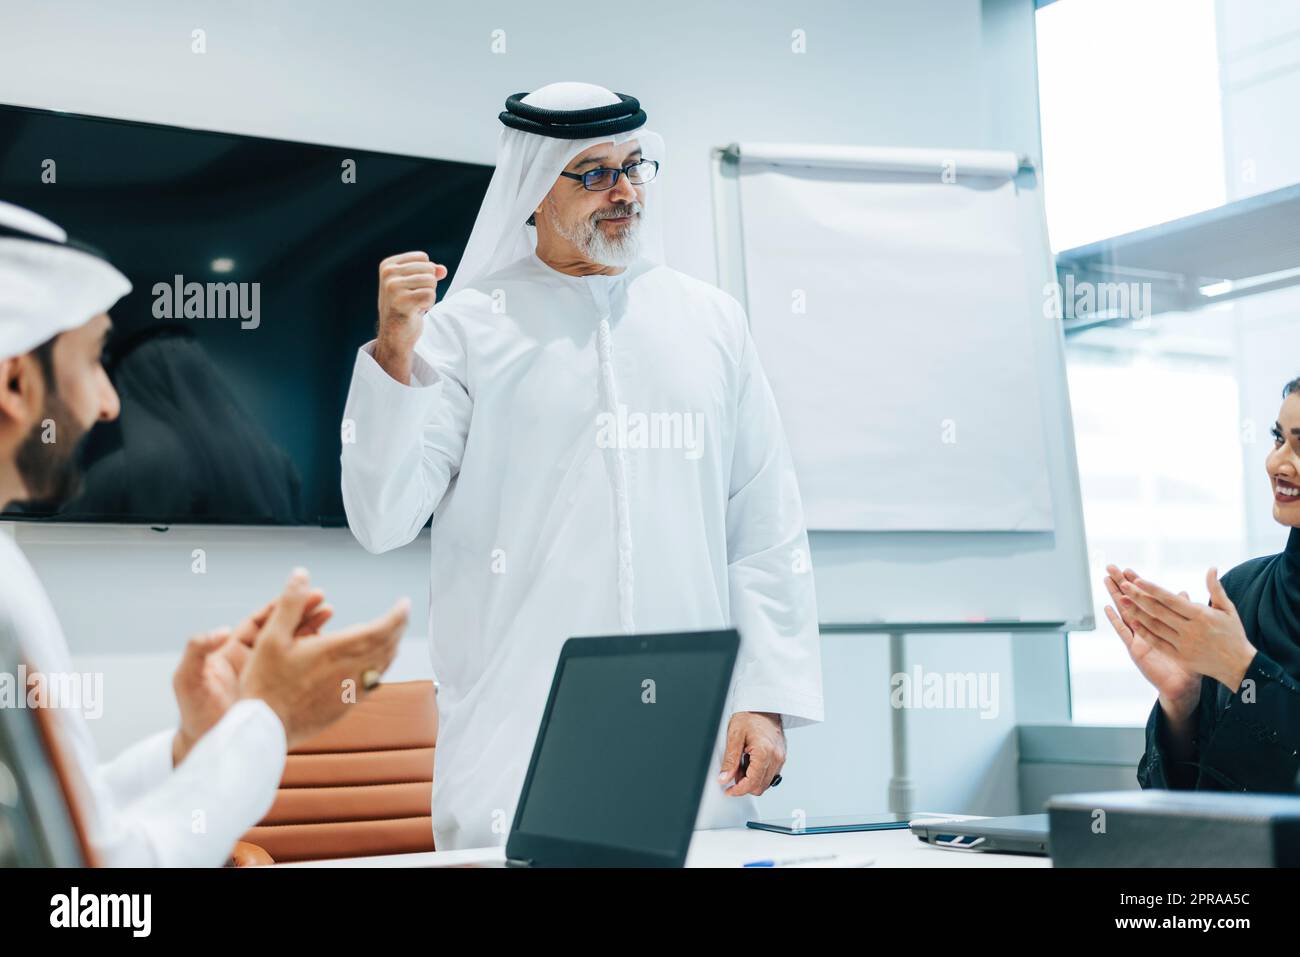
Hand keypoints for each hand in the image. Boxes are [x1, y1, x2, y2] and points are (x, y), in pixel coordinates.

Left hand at [171, 586, 334, 764]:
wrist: (209, 748)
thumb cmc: (194, 714)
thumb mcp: (188, 680)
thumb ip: (196, 652)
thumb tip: (219, 631)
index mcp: (233, 650)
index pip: (261, 622)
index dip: (279, 606)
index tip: (298, 594)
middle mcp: (254, 660)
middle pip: (282, 629)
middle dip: (303, 613)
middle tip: (325, 603)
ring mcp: (270, 677)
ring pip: (295, 647)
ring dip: (313, 632)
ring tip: (331, 618)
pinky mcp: (282, 692)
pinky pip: (301, 671)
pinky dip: (315, 659)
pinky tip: (332, 651)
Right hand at [239, 569, 410, 749]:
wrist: (265, 729)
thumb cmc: (265, 684)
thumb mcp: (270, 638)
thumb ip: (290, 604)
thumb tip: (300, 574)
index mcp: (336, 651)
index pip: (380, 629)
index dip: (397, 616)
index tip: (405, 604)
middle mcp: (350, 671)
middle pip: (387, 646)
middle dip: (398, 627)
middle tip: (402, 614)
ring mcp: (351, 690)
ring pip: (383, 665)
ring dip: (392, 646)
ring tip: (393, 633)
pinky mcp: (347, 705)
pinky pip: (374, 682)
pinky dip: (382, 666)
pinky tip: (376, 663)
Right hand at [375, 251, 446, 382]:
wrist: (395, 334)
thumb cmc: (405, 307)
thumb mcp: (415, 285)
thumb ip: (430, 273)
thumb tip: (443, 270)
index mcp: (388, 265)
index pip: (423, 258)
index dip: (425, 273)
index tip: (412, 288)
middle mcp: (388, 274)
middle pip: (428, 269)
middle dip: (428, 286)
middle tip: (414, 298)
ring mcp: (393, 287)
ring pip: (431, 281)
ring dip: (428, 296)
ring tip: (414, 304)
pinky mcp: (403, 301)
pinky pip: (431, 295)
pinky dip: (428, 304)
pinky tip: (416, 311)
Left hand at [718, 711, 785, 796]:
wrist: (763, 705)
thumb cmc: (750, 715)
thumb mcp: (734, 736)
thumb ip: (730, 760)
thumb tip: (724, 778)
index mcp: (764, 752)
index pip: (752, 783)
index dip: (738, 790)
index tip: (728, 790)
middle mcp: (776, 757)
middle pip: (760, 787)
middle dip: (744, 785)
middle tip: (732, 774)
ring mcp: (781, 757)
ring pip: (766, 782)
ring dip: (752, 780)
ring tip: (741, 764)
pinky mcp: (781, 756)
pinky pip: (770, 774)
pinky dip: (759, 774)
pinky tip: (750, 762)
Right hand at [1104, 564, 1201, 718]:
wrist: (1183, 685)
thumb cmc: (1190, 661)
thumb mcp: (1192, 635)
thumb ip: (1187, 614)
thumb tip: (1186, 593)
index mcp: (1159, 622)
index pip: (1146, 597)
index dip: (1137, 583)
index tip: (1129, 569)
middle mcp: (1146, 627)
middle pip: (1131, 600)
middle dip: (1121, 584)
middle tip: (1111, 567)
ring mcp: (1138, 637)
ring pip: (1124, 612)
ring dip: (1115, 596)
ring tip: (1106, 580)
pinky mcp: (1136, 649)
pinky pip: (1124, 632)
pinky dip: (1116, 620)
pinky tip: (1107, 608)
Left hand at [1116, 567, 1255, 690]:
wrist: (1238, 665)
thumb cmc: (1233, 634)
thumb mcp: (1228, 609)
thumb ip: (1215, 589)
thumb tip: (1211, 568)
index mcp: (1201, 615)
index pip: (1171, 599)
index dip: (1153, 589)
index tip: (1137, 580)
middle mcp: (1191, 630)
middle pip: (1158, 611)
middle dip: (1138, 597)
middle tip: (1123, 585)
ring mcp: (1184, 644)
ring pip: (1154, 626)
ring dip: (1136, 613)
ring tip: (1121, 600)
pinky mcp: (1180, 657)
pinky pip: (1157, 642)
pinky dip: (1144, 632)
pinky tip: (1132, 621)